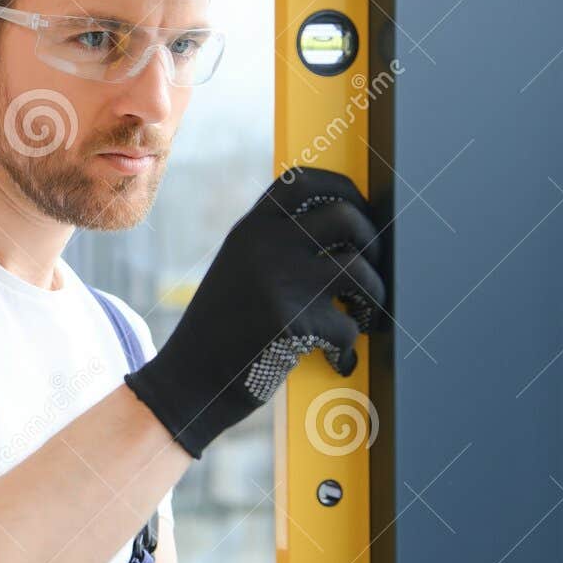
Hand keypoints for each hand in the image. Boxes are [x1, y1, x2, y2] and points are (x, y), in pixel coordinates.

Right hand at [125, 166, 384, 457]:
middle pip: (346, 217)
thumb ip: (274, 245)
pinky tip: (336, 360)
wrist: (187, 381)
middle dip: (373, 243)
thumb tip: (342, 230)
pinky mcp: (294, 323)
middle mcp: (266, 246)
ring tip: (364, 315)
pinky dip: (348, 348)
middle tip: (372, 268)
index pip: (305, 181)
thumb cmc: (219, 330)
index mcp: (250, 229)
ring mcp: (281, 282)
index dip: (344, 190)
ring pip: (359, 270)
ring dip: (374, 295)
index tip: (361, 211)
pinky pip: (348, 327)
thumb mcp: (236, 269)